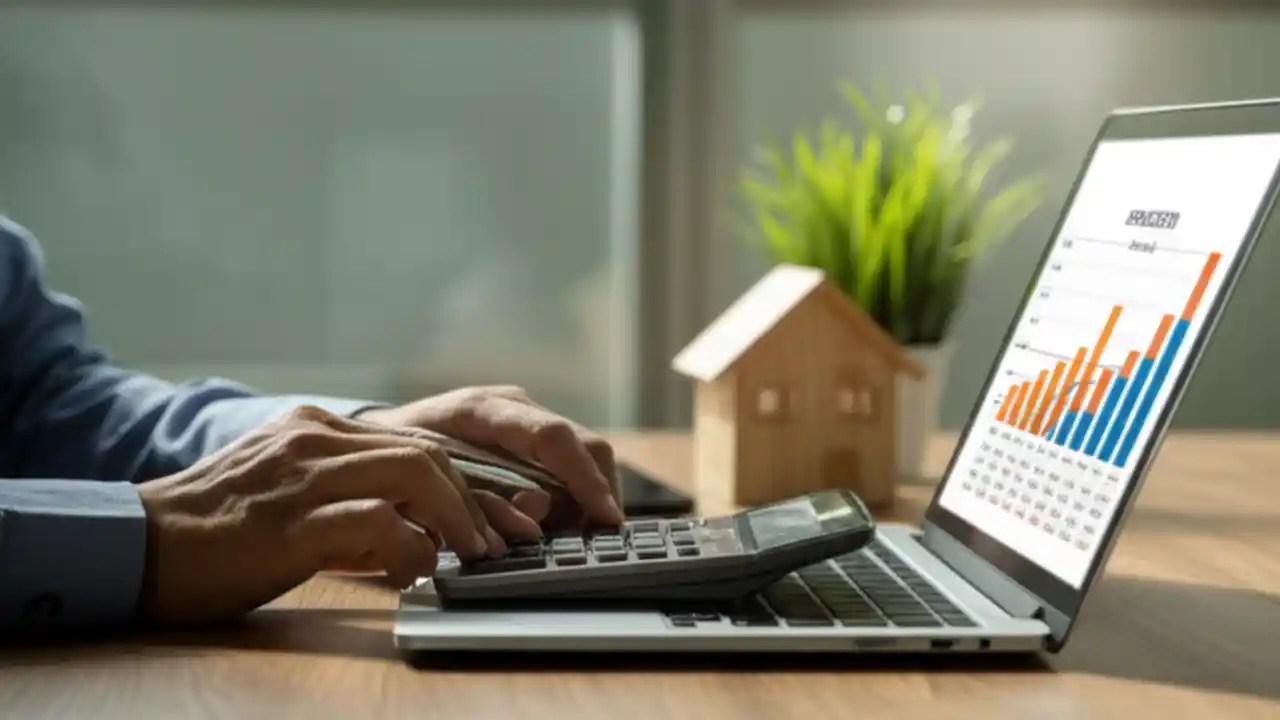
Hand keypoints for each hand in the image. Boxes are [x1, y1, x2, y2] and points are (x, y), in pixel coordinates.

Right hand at [135, 405, 497, 625]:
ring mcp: (302, 476)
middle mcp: (313, 439)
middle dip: (471, 499)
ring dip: (454, 518)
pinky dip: (410, 546)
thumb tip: (410, 533)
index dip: (460, 481)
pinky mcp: (290, 521)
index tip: (488, 518)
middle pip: (424, 452)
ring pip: (413, 473)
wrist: (134, 545)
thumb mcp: (286, 497)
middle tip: (491, 542)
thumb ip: (344, 500)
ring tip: (468, 555)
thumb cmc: (211, 533)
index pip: (411, 442)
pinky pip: (375, 522)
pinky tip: (414, 571)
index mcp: (313, 429)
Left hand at [356, 386, 623, 528]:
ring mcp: (528, 417)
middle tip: (599, 536)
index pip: (551, 437)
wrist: (382, 433)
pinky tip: (562, 523)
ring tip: (573, 534)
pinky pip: (572, 466)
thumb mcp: (424, 481)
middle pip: (585, 444)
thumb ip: (476, 497)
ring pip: (587, 457)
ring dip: (587, 500)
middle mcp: (515, 406)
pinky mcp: (532, 435)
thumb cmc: (397, 457)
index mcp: (483, 410)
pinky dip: (575, 498)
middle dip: (599, 493)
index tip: (606, 517)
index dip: (584, 479)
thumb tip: (534, 511)